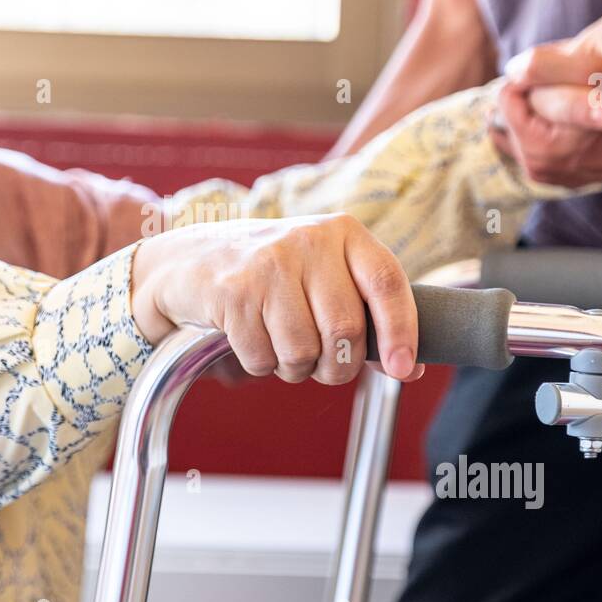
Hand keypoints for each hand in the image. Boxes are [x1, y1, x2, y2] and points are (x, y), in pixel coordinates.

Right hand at [130, 213, 422, 384]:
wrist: (191, 260)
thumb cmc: (272, 276)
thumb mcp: (323, 277)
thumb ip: (366, 315)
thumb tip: (410, 369)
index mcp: (342, 232)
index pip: (386, 281)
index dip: (400, 330)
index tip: (402, 369)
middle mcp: (308, 240)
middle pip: (345, 330)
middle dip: (337, 366)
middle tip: (324, 366)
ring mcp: (267, 264)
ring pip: (302, 352)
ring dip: (294, 368)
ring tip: (280, 345)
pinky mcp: (232, 292)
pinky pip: (263, 358)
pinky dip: (260, 364)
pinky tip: (250, 337)